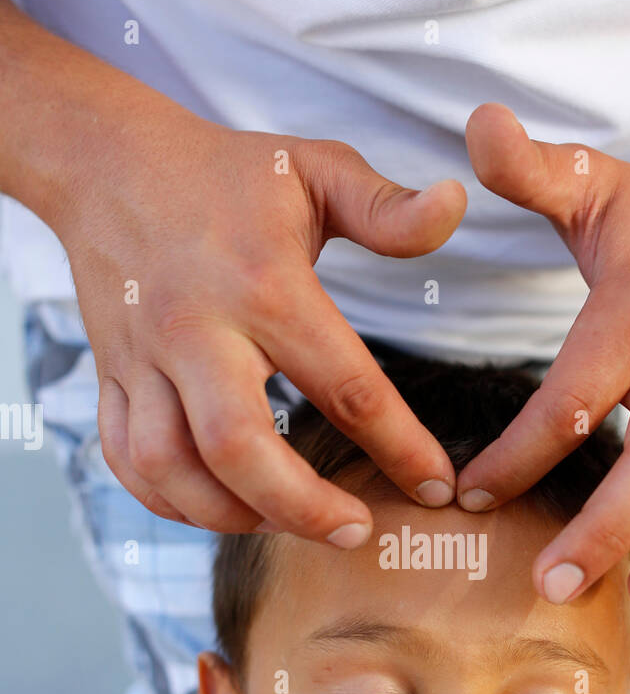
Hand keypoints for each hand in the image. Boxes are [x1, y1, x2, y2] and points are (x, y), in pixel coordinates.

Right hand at [56, 107, 465, 537]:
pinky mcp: (111, 378)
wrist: (107, 162)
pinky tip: (220, 508)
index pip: (345, 387)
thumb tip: (458, 204)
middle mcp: (198, 331)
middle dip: (301, 508)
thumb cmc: (228, 174)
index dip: (400, 448)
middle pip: (238, 447)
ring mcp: (144, 360)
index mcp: (266, 286)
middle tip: (354, 532)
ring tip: (286, 524)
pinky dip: (168, 502)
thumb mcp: (316, 169)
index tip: (437, 489)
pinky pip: (126, 462)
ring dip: (230, 516)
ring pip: (171, 468)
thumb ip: (387, 206)